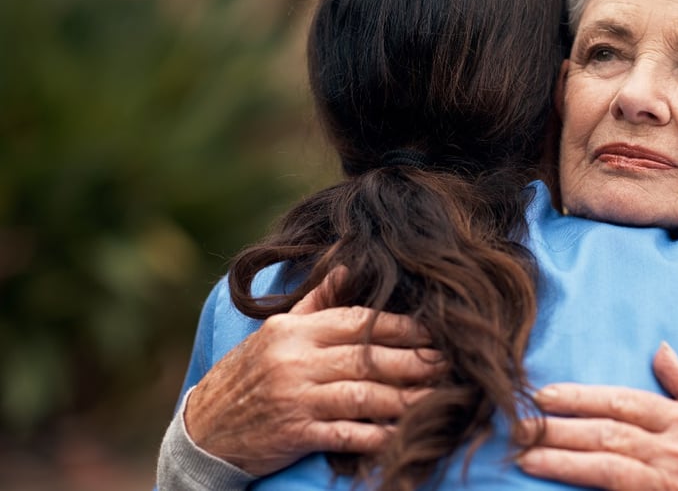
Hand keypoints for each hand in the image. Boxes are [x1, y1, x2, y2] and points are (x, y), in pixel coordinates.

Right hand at [184, 267, 441, 475]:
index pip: (357, 321)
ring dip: (406, 398)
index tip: (434, 331)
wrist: (204, 429)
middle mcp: (295, 360)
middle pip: (367, 357)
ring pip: (363, 395)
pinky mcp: (295, 434)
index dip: (401, 327)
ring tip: (438, 397)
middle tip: (448, 363)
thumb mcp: (276, 331)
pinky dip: (377, 435)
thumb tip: (348, 268)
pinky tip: (402, 433)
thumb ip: (316, 301)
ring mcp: (295, 398)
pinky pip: (346, 434)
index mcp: (294, 330)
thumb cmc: (248, 374)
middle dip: (414, 361)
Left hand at [517, 343, 677, 490]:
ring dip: (563, 461)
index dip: (581, 397)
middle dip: (559, 428)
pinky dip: (590, 490)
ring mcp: (671, 482)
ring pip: (609, 467)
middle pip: (608, 433)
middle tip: (517, 424)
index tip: (543, 395)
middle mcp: (677, 449)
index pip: (623, 402)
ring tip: (525, 457)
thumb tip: (660, 348)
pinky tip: (560, 487)